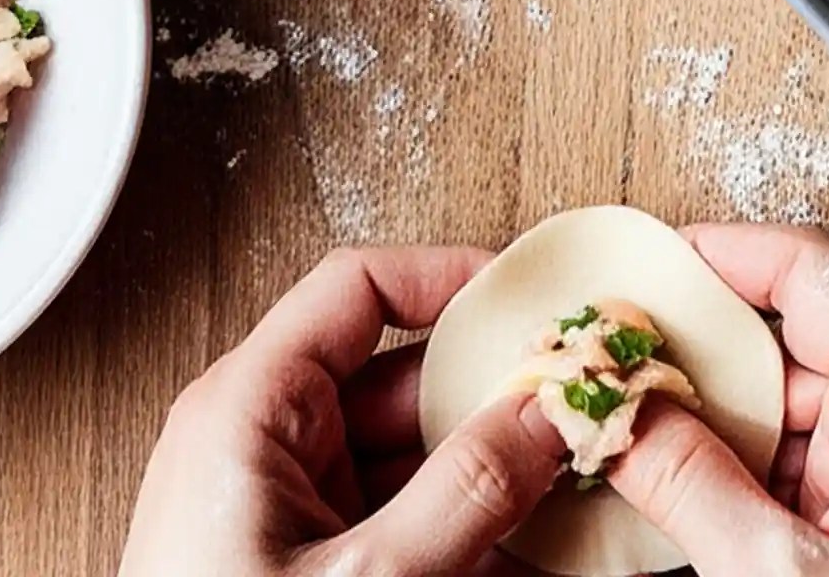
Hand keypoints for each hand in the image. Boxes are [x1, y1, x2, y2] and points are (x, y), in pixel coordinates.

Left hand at [117, 248, 565, 576]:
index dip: (449, 278)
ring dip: (496, 467)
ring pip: (419, 451)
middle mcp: (271, 438)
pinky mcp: (318, 549)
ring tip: (576, 479)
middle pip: (406, 376)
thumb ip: (468, 491)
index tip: (528, 298)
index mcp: (251, 407)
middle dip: (496, 394)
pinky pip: (410, 511)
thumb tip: (546, 416)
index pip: (359, 290)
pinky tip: (535, 545)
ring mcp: (297, 497)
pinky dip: (471, 524)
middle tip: (575, 406)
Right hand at [608, 224, 828, 576]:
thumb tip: (614, 411)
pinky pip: (814, 459)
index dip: (724, 256)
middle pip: (797, 343)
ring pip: (797, 406)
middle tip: (615, 365)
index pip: (814, 280)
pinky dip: (748, 469)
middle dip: (700, 358)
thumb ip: (686, 483)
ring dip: (715, 423)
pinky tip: (683, 484)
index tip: (650, 261)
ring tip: (633, 433)